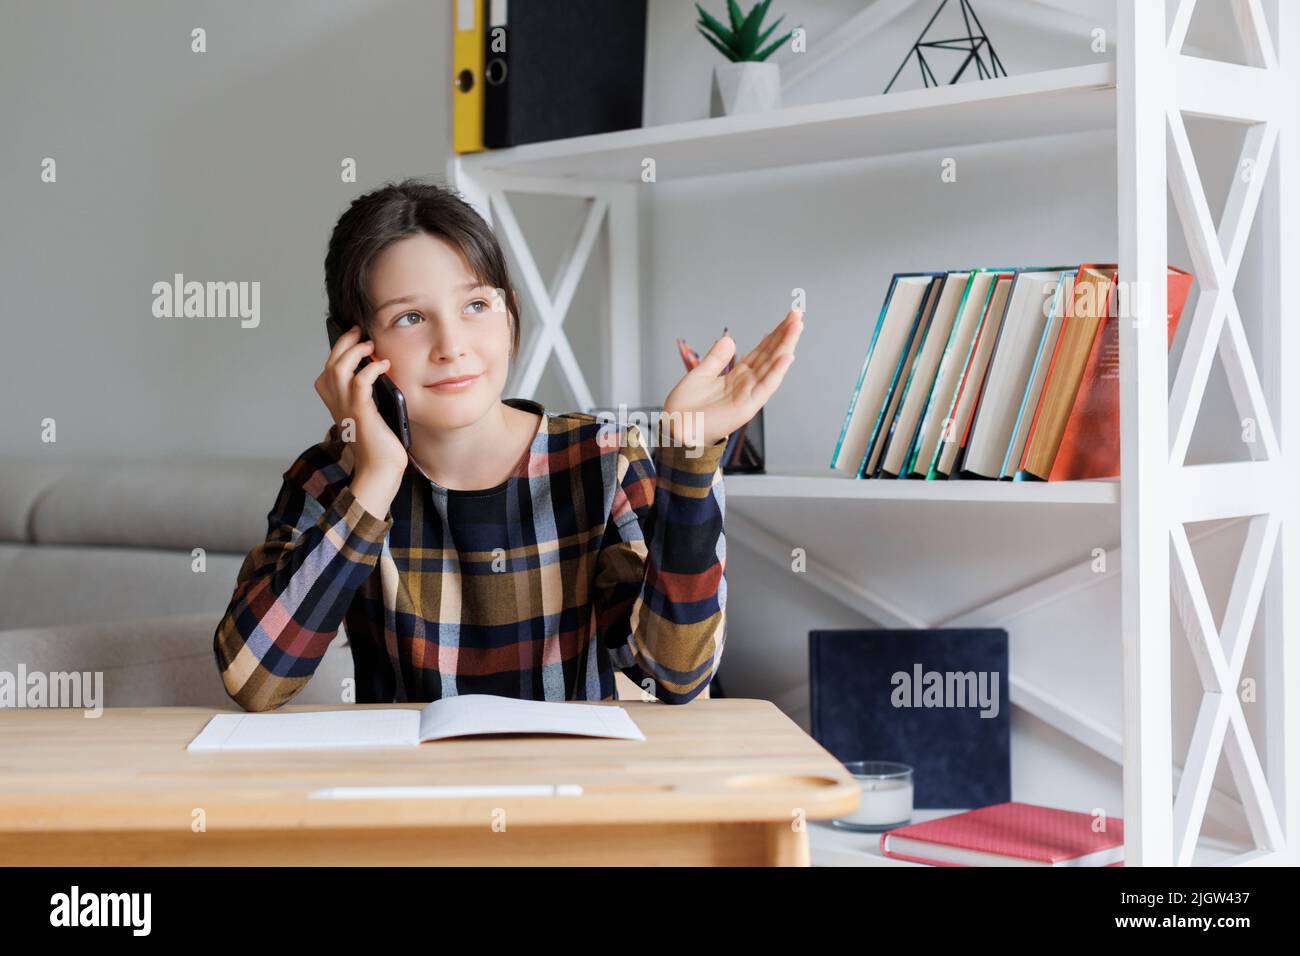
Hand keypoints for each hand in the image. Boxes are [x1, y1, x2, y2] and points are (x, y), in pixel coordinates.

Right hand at [313, 324, 408, 487]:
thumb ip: (368, 395)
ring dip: (354, 351)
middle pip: (330, 363)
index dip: (337, 350)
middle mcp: (336, 403)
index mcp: (336, 403)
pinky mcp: (361, 412)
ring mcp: (346, 407)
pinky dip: (370, 368)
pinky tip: (383, 364)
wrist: (380, 470)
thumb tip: (380, 370)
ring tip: (370, 344)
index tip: (352, 338)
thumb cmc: (379, 444)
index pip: (327, 371)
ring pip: (338, 367)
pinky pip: (359, 382)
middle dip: (344, 342)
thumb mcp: (371, 414)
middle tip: (360, 331)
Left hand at [662, 309, 803, 447]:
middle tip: (798, 315)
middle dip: (784, 335)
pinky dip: (777, 372)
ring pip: (772, 367)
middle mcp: (746, 384)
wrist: (676, 429)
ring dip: (786, 346)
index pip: (761, 352)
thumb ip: (716, 358)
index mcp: (736, 377)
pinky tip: (787, 356)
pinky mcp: (746, 407)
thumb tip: (730, 339)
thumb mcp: (700, 374)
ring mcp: (749, 395)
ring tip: (797, 327)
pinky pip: (765, 387)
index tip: (787, 318)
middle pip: (770, 355)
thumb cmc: (685, 408)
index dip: (774, 335)